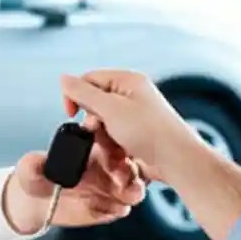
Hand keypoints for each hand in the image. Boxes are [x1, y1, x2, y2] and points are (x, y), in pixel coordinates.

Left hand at [3, 140, 145, 234]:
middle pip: (130, 163)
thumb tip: (38, 160)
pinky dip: (121, 208)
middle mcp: (105, 166)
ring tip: (126, 194)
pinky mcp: (107, 208)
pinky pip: (121, 208)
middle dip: (132, 168)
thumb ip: (34, 163)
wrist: (34, 204)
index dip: (116, 144)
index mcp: (92, 148)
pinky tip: (114, 209)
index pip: (111, 140)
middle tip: (125, 176)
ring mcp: (109, 188)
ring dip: (134, 189)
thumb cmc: (35, 176)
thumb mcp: (30, 167)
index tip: (114, 151)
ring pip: (132, 186)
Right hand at [58, 70, 202, 183]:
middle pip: (94, 107)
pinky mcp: (136, 137)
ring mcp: (134, 118)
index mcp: (127, 81)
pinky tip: (123, 160)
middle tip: (102, 133)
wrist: (177, 161)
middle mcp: (131, 96)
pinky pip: (113, 142)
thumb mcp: (110, 109)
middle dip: (93, 126)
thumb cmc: (150, 132)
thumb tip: (63, 78)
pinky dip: (114, 152)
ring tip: (116, 152)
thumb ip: (83, 93)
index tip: (72, 114)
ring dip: (103, 143)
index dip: (76, 96)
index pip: (89, 80)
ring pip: (102, 128)